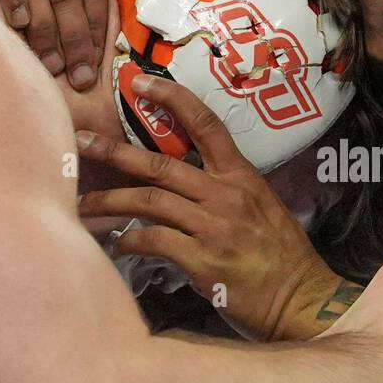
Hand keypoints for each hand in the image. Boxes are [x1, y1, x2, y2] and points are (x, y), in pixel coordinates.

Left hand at [75, 74, 338, 341]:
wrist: (302, 301)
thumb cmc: (282, 258)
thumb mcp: (262, 210)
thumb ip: (224, 195)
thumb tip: (180, 190)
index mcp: (243, 177)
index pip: (207, 125)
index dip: (172, 98)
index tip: (140, 82)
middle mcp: (227, 195)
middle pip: (160, 164)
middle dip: (114, 153)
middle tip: (79, 143)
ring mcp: (215, 227)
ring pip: (149, 201)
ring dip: (110, 202)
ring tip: (82, 205)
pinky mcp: (204, 261)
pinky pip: (155, 242)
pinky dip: (130, 241)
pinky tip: (118, 244)